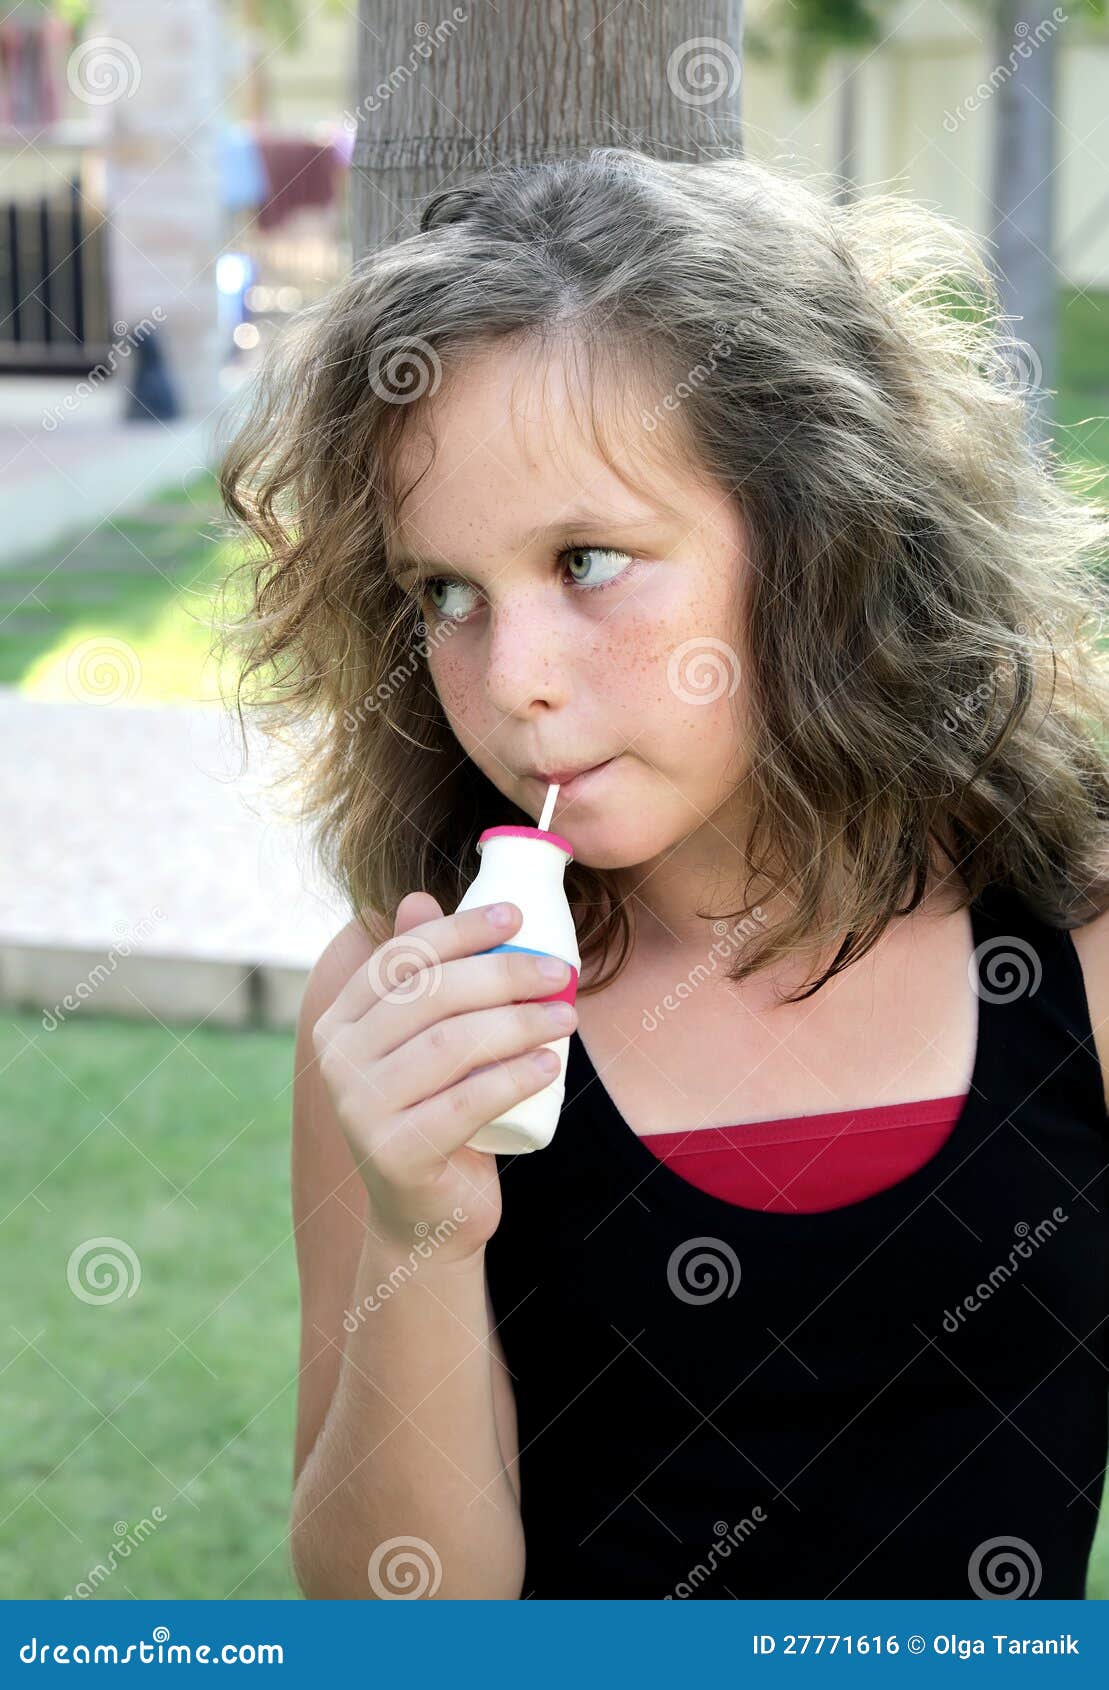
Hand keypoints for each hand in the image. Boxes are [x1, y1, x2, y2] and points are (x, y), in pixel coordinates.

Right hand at [312, 890, 575, 1261]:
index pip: (402, 957)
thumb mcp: (426, 1040)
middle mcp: (337, 1060)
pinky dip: (514, 1078)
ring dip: (518, 1022)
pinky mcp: (395, 1154)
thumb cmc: (436, 1110)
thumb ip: (421, 973)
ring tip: (566, 1016)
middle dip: (502, 973)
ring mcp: (360, 1109)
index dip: (460, 929)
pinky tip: (551, 1064)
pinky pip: (465, 1103)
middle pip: (430, 996)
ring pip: (450, 1044)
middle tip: (560, 972)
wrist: (425, 1213)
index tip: (518, 916)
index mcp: (340, 1021)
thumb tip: (418, 897)